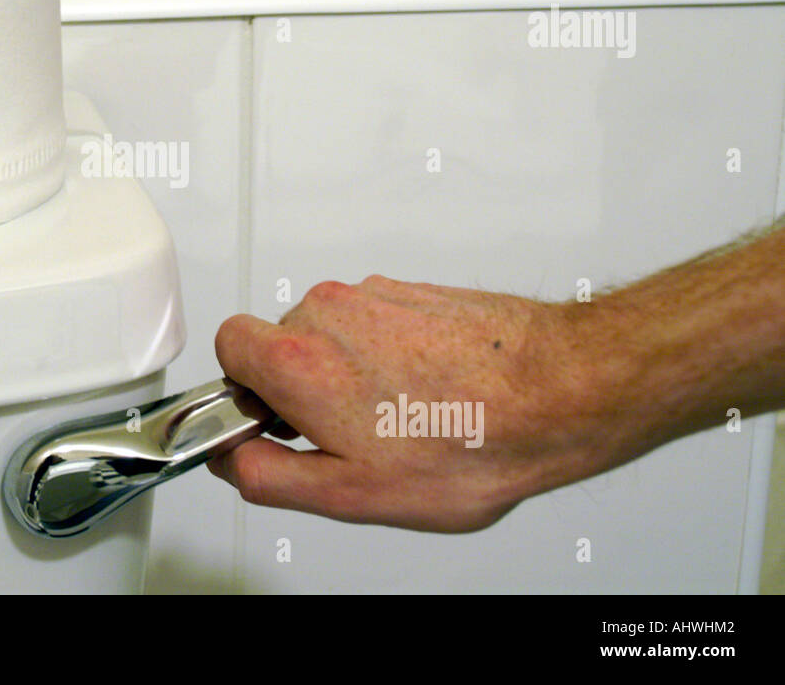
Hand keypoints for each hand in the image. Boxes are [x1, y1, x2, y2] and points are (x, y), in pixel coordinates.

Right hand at [207, 276, 621, 531]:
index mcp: (298, 360)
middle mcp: (328, 313)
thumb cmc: (466, 441)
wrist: (556, 392)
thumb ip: (268, 476)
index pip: (228, 347)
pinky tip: (430, 393)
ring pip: (333, 332)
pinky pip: (377, 322)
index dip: (245, 389)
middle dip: (302, 384)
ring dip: (350, 370)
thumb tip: (232, 460)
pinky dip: (391, 353)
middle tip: (349, 433)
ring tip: (403, 417)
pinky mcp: (414, 291)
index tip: (273, 421)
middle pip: (282, 340)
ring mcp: (375, 296)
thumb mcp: (349, 493)